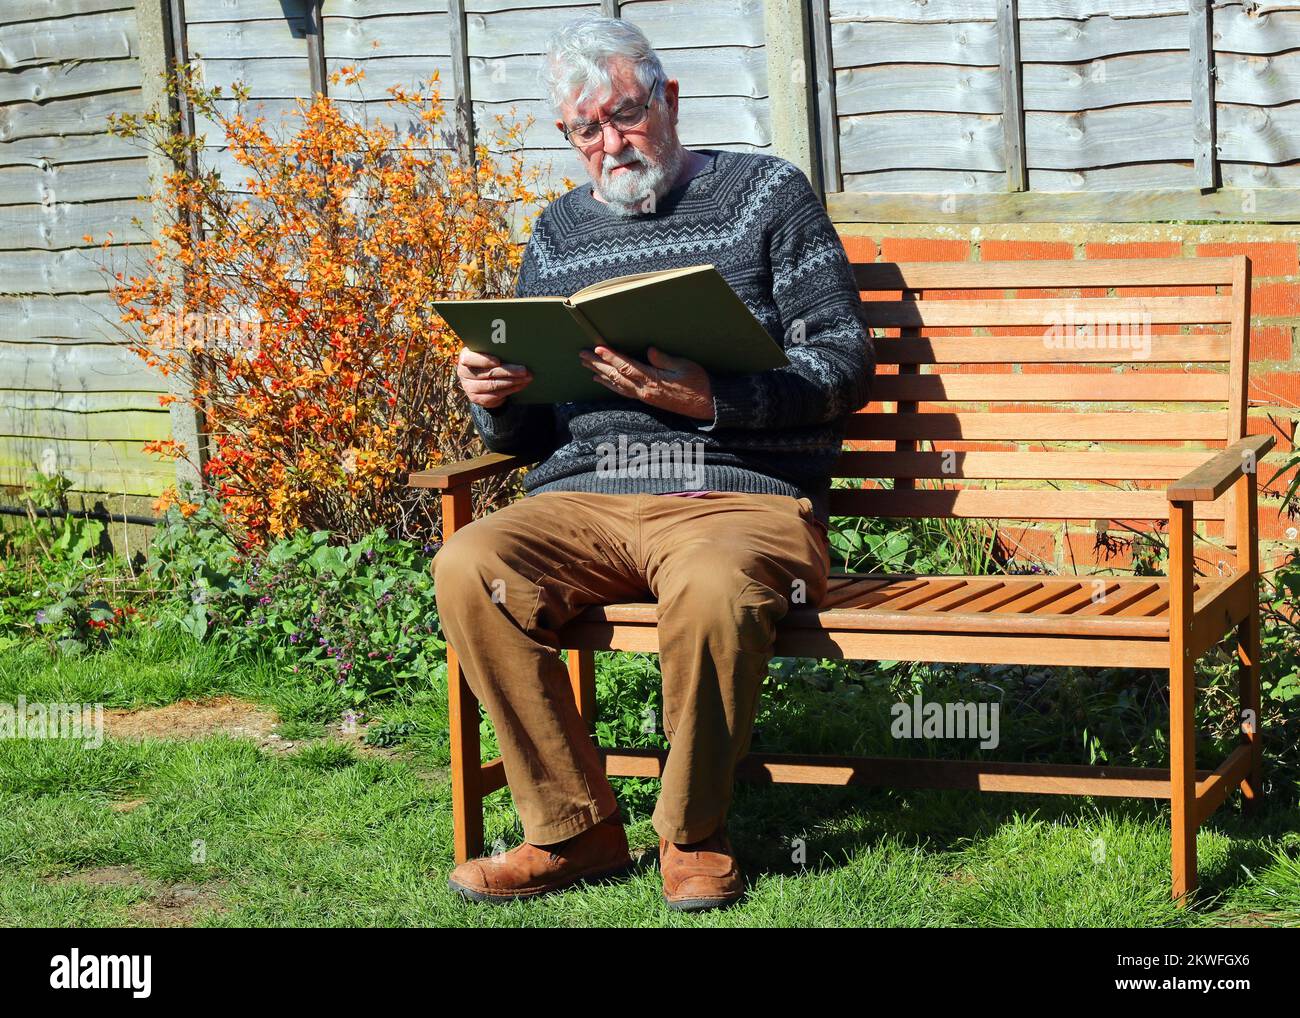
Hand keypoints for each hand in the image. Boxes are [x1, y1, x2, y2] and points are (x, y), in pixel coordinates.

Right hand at [456, 346, 532, 407]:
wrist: (482, 377)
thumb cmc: (488, 357)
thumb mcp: (488, 351)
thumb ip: (494, 348)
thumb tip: (513, 346)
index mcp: (464, 357)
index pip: (469, 359)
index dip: (484, 360)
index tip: (498, 361)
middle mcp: (463, 373)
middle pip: (487, 373)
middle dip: (508, 372)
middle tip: (524, 370)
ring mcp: (469, 387)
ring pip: (493, 385)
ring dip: (513, 382)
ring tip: (527, 378)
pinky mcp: (476, 398)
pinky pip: (495, 395)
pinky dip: (511, 390)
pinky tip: (521, 385)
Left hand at [578, 345, 713, 419]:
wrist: (707, 404)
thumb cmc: (699, 383)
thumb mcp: (685, 367)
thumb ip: (665, 359)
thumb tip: (649, 351)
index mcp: (653, 381)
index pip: (627, 367)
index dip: (611, 357)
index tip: (597, 348)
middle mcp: (645, 391)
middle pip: (616, 376)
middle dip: (598, 365)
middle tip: (582, 355)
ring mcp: (644, 397)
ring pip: (616, 385)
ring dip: (599, 374)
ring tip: (586, 366)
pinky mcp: (646, 399)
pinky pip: (622, 392)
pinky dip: (610, 385)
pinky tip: (601, 380)